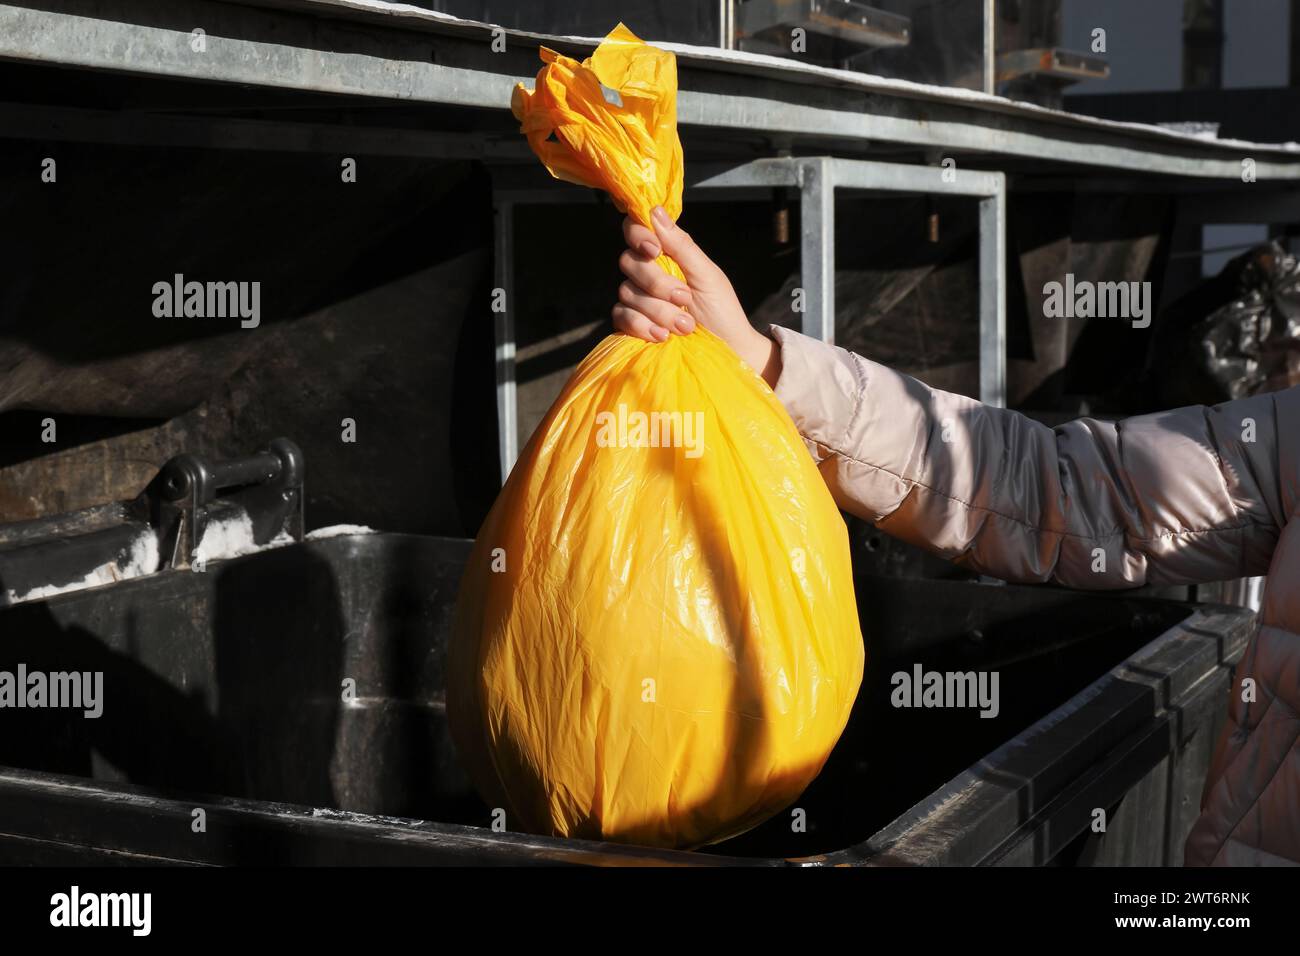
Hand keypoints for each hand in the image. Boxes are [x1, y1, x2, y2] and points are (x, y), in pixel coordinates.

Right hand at [613, 206, 780, 385]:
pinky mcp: (632, 324)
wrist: (727, 350)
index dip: (638, 235)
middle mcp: (647, 273)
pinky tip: (663, 336)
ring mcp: (638, 299)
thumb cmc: (721, 310)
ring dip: (659, 311)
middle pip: (629, 262)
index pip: (636, 230)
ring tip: (685, 325)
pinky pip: (621, 317)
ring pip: (627, 292)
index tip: (655, 250)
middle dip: (657, 283)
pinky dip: (642, 326)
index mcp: (666, 255)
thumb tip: (655, 210)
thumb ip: (681, 245)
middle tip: (685, 298)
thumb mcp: (707, 274)